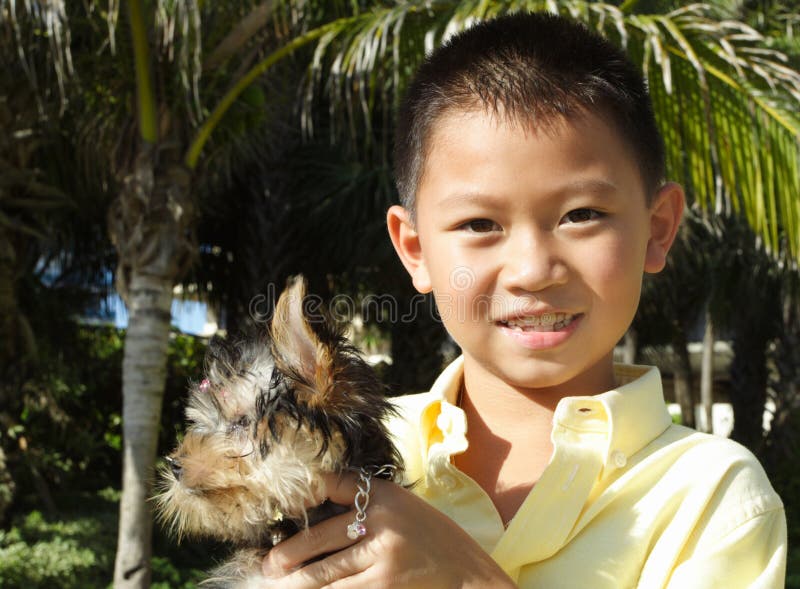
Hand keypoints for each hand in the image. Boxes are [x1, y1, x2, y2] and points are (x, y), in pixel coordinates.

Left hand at [261, 472, 515, 587]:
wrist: (467, 574)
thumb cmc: (430, 537)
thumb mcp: (402, 507)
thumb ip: (366, 505)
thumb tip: (312, 514)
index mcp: (385, 495)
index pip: (335, 484)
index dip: (305, 493)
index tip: (285, 507)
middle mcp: (381, 522)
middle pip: (320, 535)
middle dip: (288, 553)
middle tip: (268, 564)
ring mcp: (382, 557)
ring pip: (325, 572)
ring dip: (297, 581)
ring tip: (277, 583)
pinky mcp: (383, 586)